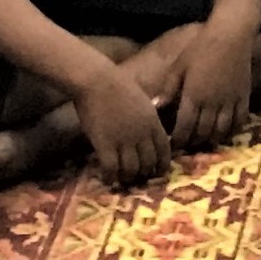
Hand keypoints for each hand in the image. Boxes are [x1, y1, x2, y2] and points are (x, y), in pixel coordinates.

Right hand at [77, 64, 172, 184]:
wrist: (96, 80)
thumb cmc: (116, 84)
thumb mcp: (141, 100)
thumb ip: (147, 117)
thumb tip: (149, 130)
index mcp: (153, 122)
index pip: (164, 150)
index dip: (162, 164)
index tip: (158, 172)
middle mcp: (142, 134)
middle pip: (149, 163)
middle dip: (144, 174)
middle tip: (136, 177)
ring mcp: (124, 140)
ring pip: (132, 169)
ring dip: (127, 177)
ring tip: (122, 178)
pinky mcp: (105, 144)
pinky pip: (111, 168)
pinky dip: (110, 177)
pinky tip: (108, 179)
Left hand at [171, 19, 260, 152]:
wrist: (230, 36)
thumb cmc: (200, 48)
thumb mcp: (178, 67)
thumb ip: (168, 89)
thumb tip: (154, 107)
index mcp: (193, 96)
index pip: (184, 127)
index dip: (178, 140)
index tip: (173, 144)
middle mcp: (212, 103)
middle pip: (202, 132)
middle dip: (193, 142)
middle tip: (187, 144)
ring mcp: (229, 101)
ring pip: (221, 131)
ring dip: (211, 139)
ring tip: (204, 140)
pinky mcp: (244, 97)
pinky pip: (239, 121)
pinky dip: (232, 131)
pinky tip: (225, 132)